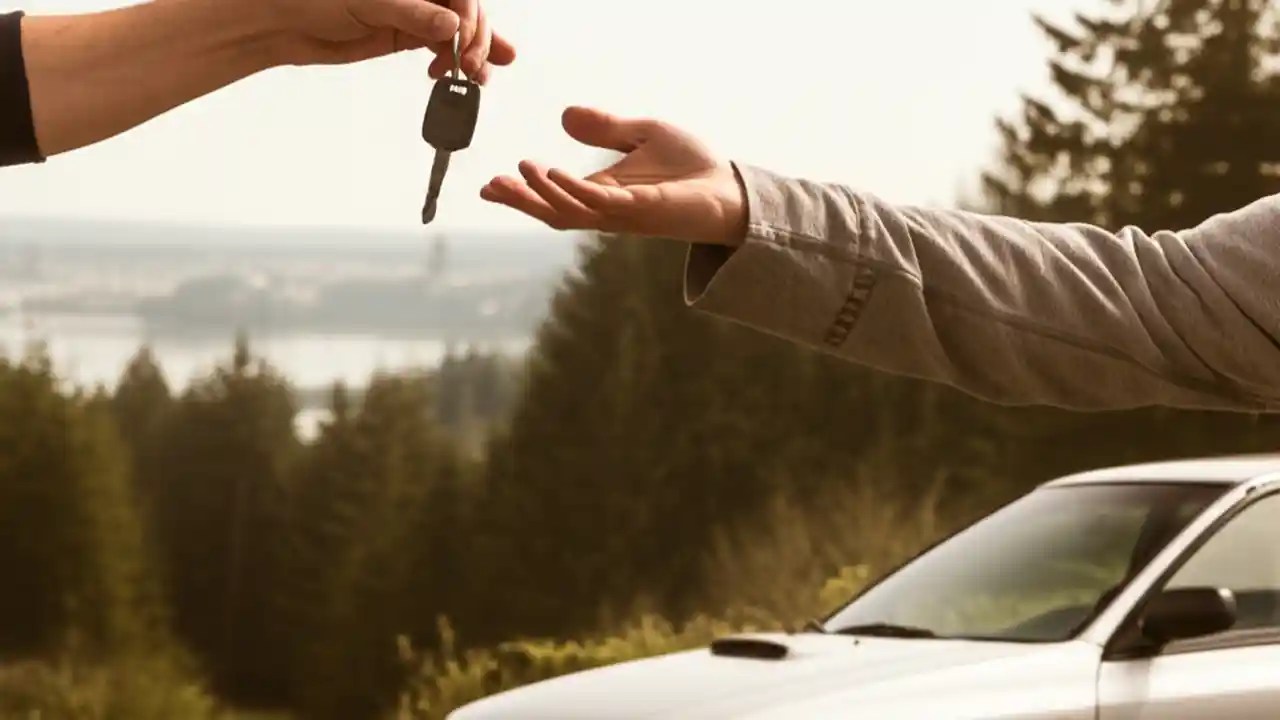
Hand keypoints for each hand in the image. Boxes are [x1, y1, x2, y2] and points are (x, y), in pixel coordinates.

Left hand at [265, 0, 514, 81]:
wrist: (285, 23)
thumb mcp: (367, 4)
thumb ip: (411, 13)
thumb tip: (451, 24)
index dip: (470, 16)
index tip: (464, 40)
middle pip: (466, 13)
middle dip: (476, 39)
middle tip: (471, 65)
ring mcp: (414, 13)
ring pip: (458, 32)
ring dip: (475, 55)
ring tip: (478, 78)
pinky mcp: (405, 36)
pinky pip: (440, 48)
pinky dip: (455, 63)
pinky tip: (464, 78)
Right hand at [481, 107, 746, 245]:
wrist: (731, 190)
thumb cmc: (692, 167)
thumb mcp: (643, 135)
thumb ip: (606, 128)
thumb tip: (566, 115)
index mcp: (604, 192)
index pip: (554, 198)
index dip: (522, 194)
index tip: (490, 186)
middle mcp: (607, 209)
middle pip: (553, 212)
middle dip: (521, 202)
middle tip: (491, 187)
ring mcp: (622, 214)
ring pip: (570, 212)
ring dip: (541, 195)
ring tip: (520, 170)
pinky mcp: (641, 212)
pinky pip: (598, 203)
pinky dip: (572, 190)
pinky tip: (553, 174)